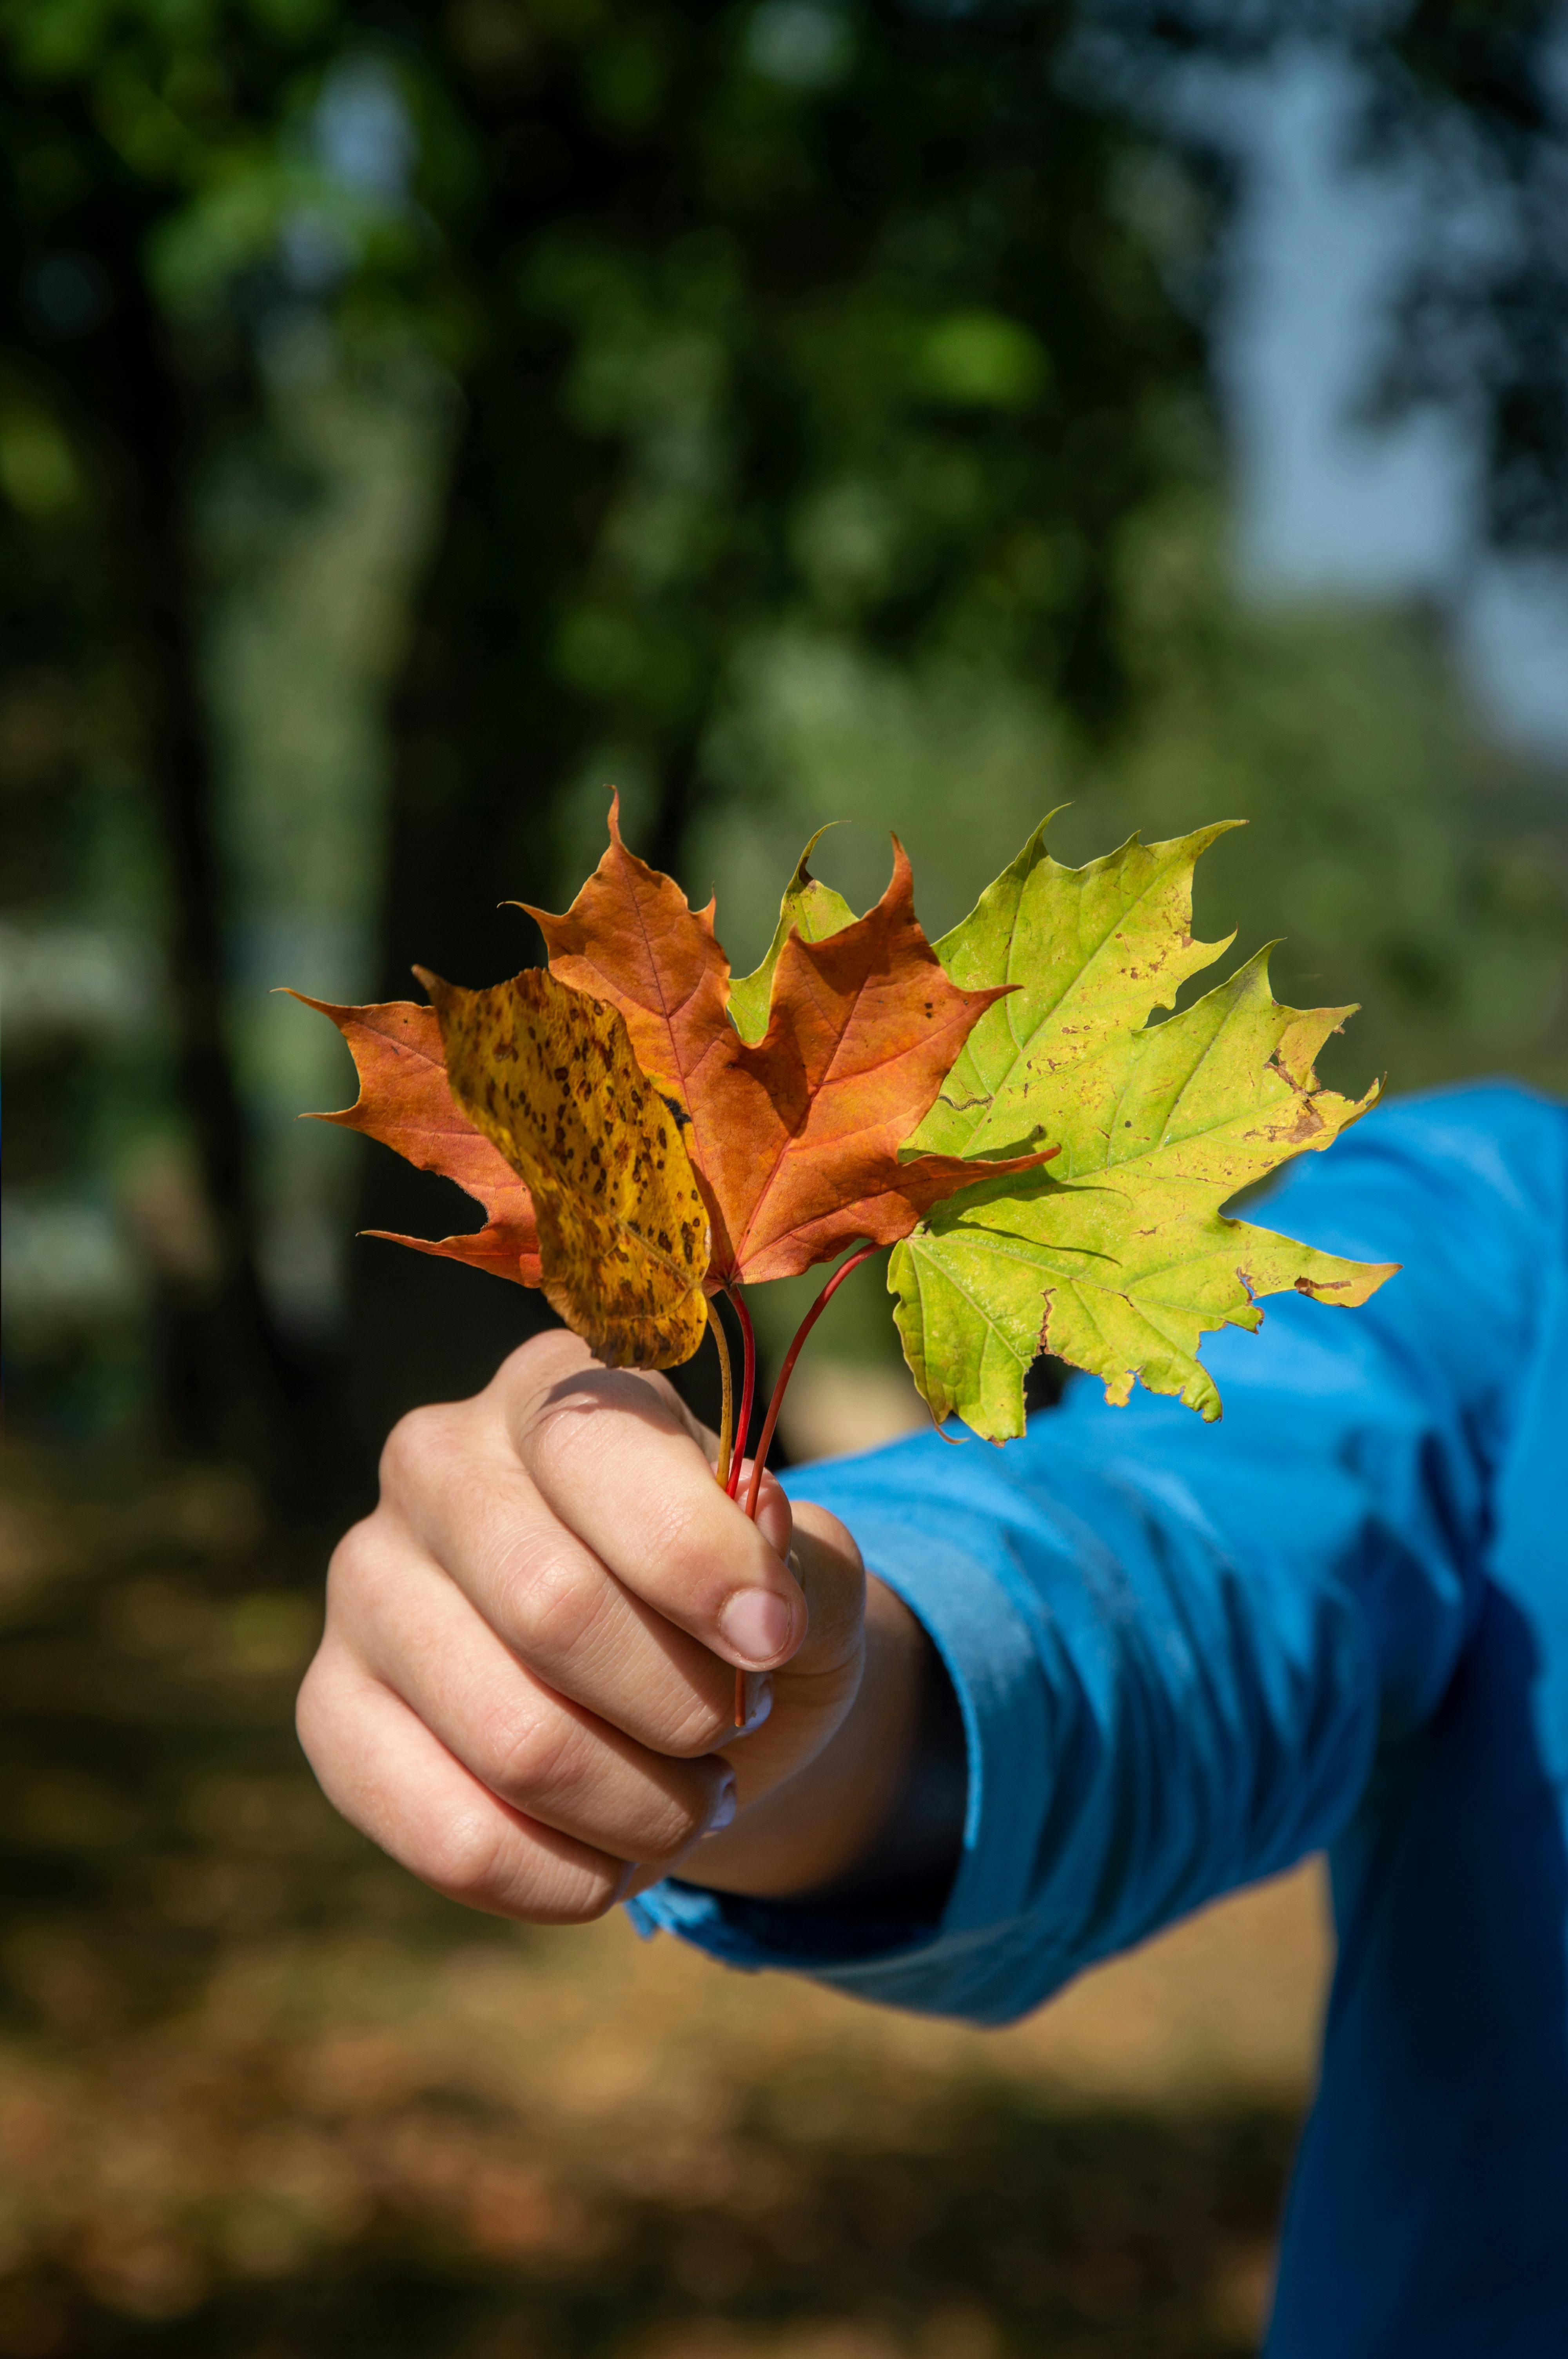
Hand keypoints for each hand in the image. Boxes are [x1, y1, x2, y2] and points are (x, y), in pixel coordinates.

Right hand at [297, 1330, 932, 1923]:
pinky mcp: (331, 1710)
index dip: (698, 1561)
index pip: (599, 1453)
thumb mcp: (806, 1578)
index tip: (775, 1642)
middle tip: (733, 1729)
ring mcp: (365, 1586)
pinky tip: (619, 1854)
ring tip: (693, 1799)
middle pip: (553, 1607)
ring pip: (515, 1742)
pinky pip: (453, 1839)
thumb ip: (806, 1558)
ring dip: (644, 1806)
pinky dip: (569, 1876)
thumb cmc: (736, 1616)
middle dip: (682, 1704)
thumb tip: (760, 1530)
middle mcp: (433, 1462)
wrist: (674, 1704)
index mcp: (551, 1390)